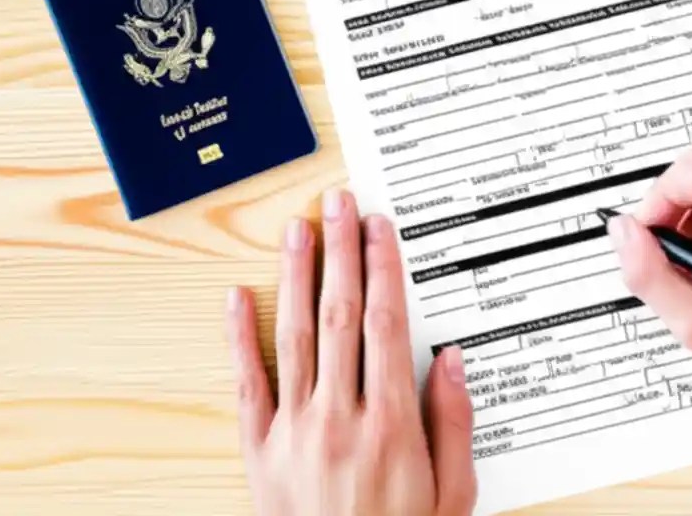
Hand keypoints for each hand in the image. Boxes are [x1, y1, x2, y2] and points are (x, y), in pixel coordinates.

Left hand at [225, 189, 476, 515]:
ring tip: (299, 230)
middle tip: (340, 205)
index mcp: (393, 424)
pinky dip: (239, 337)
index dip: (384, 269)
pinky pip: (248, 383)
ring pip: (295, 336)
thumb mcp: (454, 493)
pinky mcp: (259, 450)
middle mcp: (340, 418)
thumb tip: (450, 358)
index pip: (386, 325)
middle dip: (342, 253)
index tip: (381, 229)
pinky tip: (237, 296)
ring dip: (297, 276)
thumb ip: (454, 423)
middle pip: (340, 316)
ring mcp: (295, 431)